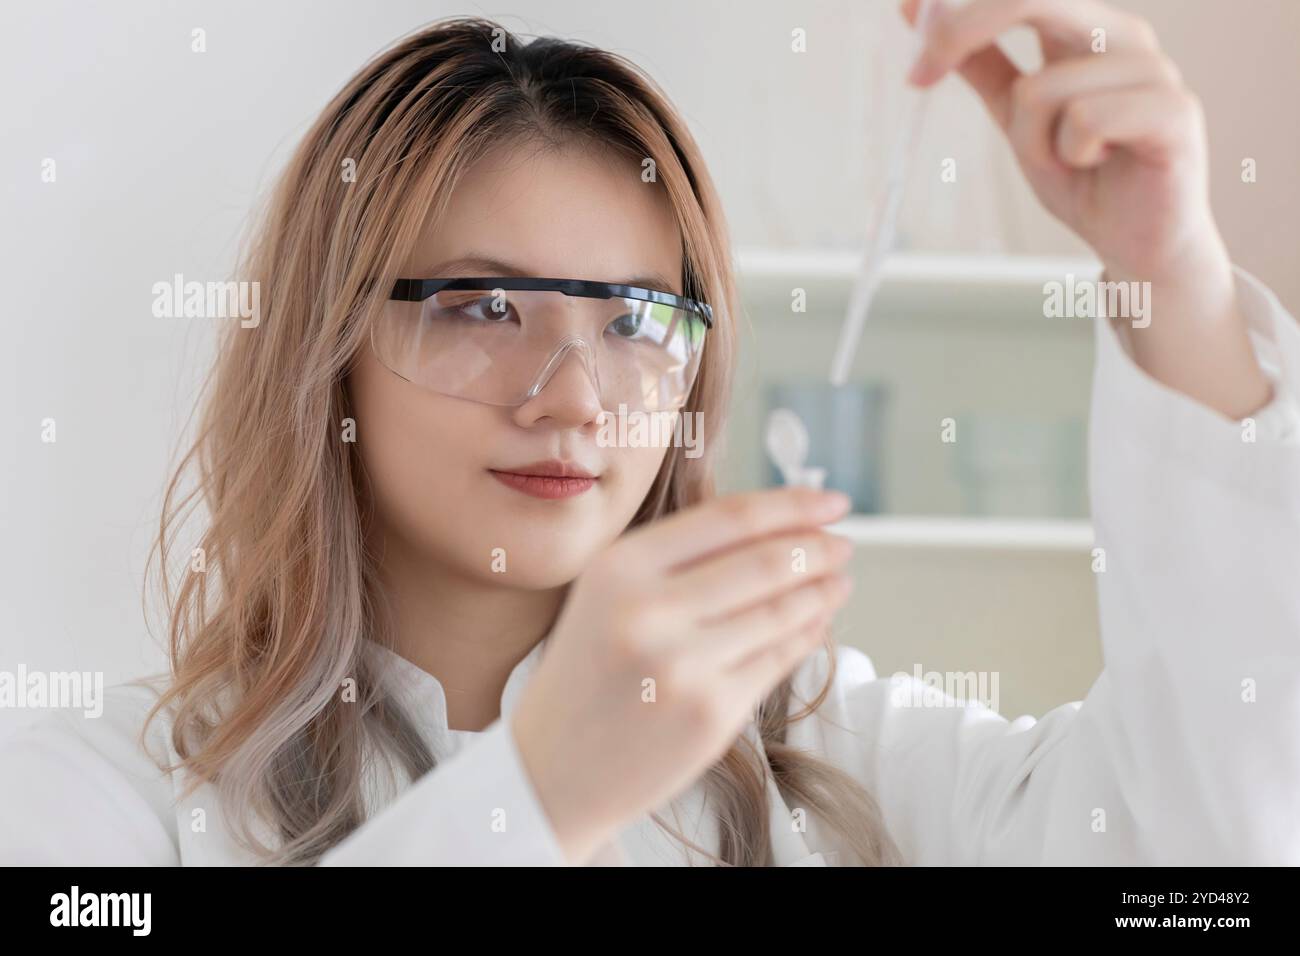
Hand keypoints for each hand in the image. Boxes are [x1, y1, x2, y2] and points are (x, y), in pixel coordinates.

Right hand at [510, 486, 854, 864]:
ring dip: (821, 591)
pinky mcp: (710, 715)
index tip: (832, 502)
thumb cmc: (589, 673)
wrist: (553, 770)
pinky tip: (817, 621)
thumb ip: (677, 558)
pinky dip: (806, 635)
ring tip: (839, 580)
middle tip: (842, 543)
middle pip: (764, 562)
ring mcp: (682, 667)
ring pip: (779, 612)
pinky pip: (777, 660)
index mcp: (619, 568)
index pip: (729, 519)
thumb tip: (779, 525)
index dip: (792, 506)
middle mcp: (648, 612)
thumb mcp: (608, 596)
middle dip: (817, 549)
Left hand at [902, 0, 1271, 418]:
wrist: (1136, 241)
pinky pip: (1084, 120)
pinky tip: (1096, 164)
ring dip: (1031, 141)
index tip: (909, 12)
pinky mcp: (1175, 111)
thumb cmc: (1083, 175)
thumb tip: (918, 9)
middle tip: (919, 73)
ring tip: (1066, 160)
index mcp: (1083, 26)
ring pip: (1040, 88)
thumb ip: (977, 60)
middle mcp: (1120, 34)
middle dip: (959, 30)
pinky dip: (1070, 154)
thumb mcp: (1015, 114)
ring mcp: (1153, 69)